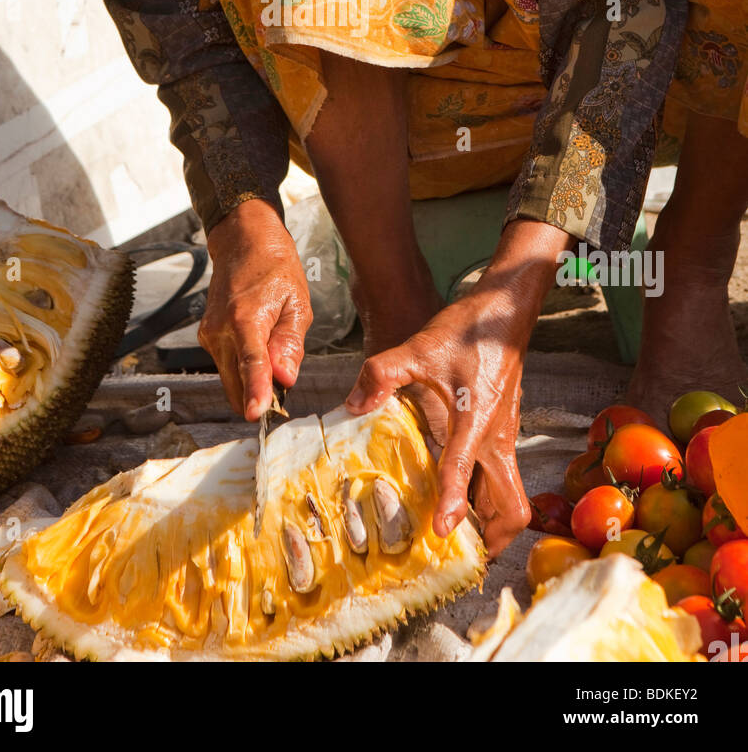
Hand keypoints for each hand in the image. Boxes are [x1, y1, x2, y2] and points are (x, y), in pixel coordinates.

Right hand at [200, 200, 312, 420]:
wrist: (243, 242)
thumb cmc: (274, 267)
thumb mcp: (297, 302)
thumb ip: (290, 343)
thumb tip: (285, 378)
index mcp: (245, 318)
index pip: (251, 365)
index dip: (255, 393)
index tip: (256, 416)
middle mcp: (220, 330)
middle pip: (236, 383)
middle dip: (258, 397)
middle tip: (284, 397)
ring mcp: (209, 335)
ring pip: (230, 379)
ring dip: (251, 384)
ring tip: (275, 359)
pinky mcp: (207, 336)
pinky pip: (227, 365)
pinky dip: (243, 370)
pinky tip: (260, 351)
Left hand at [345, 220, 573, 555]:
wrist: (504, 312)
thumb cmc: (468, 329)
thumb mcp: (418, 348)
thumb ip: (382, 374)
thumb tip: (353, 403)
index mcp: (476, 420)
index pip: (464, 471)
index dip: (451, 505)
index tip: (440, 532)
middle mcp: (497, 437)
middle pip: (511, 508)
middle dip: (490, 538)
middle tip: (458, 554)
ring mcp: (504, 436)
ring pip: (509, 496)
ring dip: (489, 521)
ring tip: (456, 538)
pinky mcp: (503, 430)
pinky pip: (501, 478)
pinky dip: (485, 496)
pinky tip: (455, 494)